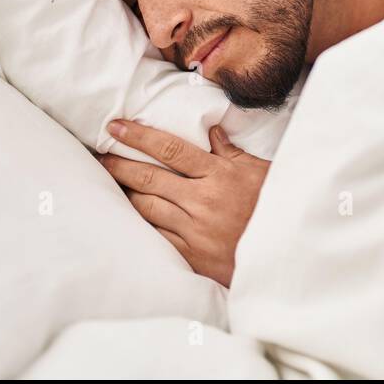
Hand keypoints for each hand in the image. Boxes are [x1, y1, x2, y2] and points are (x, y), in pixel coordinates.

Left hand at [99, 119, 268, 286]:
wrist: (286, 253)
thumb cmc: (275, 207)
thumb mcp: (260, 171)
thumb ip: (231, 152)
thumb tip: (211, 131)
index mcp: (218, 175)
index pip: (170, 149)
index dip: (139, 137)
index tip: (116, 127)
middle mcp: (202, 200)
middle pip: (150, 178)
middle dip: (120, 164)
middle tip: (98, 154)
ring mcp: (195, 230)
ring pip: (147, 208)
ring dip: (124, 194)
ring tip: (107, 183)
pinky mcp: (193, 256)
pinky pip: (157, 238)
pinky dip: (140, 226)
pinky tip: (126, 217)